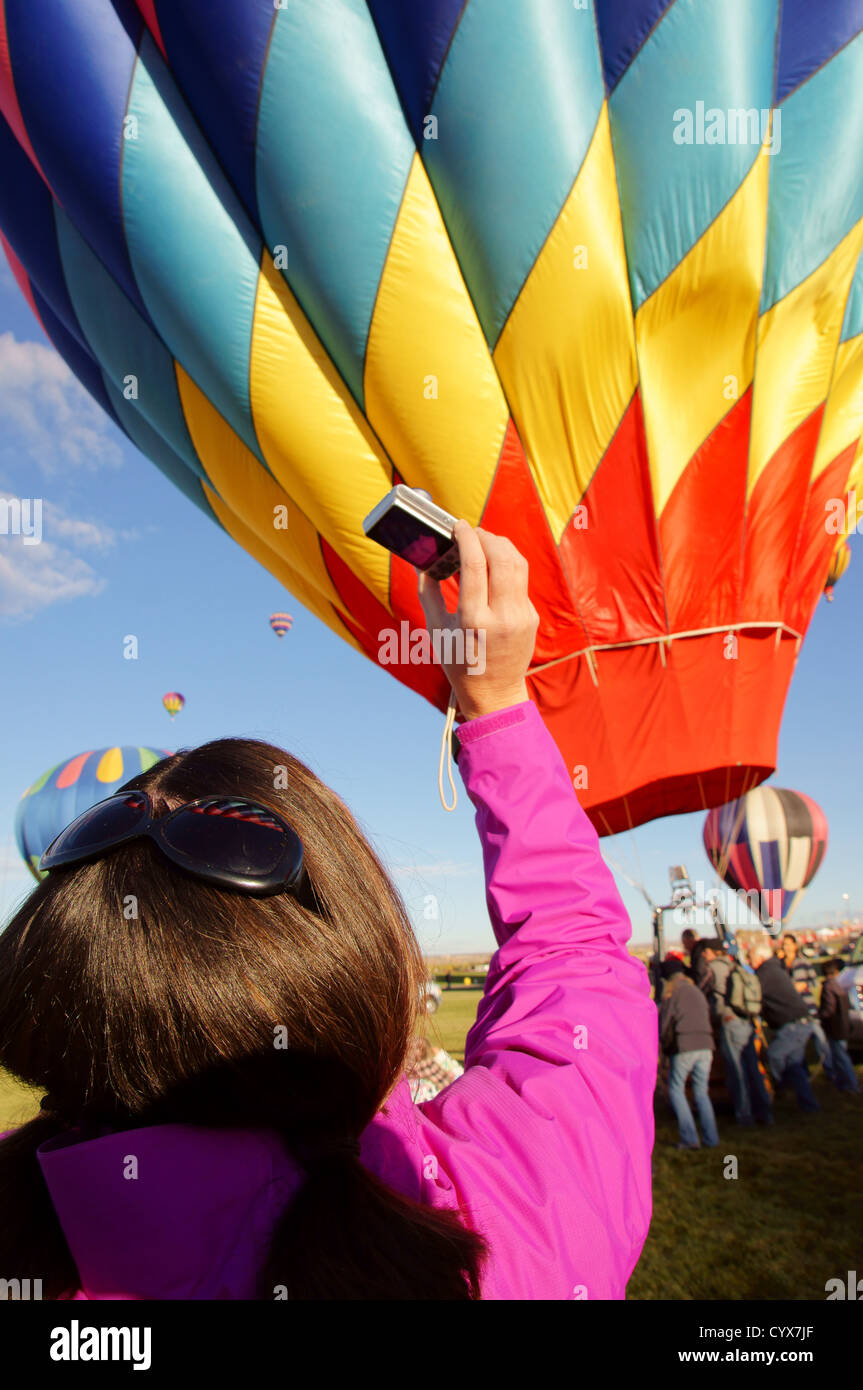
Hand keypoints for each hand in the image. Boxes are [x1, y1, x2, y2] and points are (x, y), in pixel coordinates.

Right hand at [417, 520, 538, 720]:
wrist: (494, 693)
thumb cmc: (459, 662)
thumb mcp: (437, 630)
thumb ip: (427, 592)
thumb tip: (421, 561)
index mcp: (473, 620)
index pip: (474, 564)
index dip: (466, 538)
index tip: (458, 525)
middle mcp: (502, 616)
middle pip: (501, 557)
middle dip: (486, 536)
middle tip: (470, 531)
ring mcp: (521, 616)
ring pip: (517, 563)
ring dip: (500, 545)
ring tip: (482, 541)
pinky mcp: (531, 616)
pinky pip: (520, 580)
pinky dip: (505, 565)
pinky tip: (492, 565)